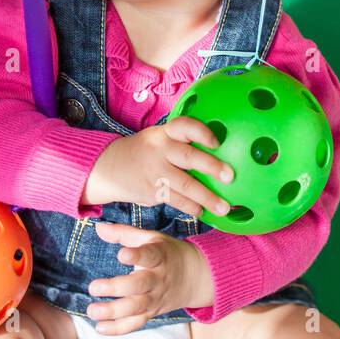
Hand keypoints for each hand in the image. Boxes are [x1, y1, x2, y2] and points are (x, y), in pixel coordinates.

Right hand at [82, 118, 233, 219]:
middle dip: (211, 167)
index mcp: (165, 133)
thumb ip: (181, 143)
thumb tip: (218, 154)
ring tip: (223, 207)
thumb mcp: (158, 137)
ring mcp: (155, 171)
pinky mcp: (151, 191)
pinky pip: (175, 200)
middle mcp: (160, 150)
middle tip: (230, 176)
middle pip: (189, 157)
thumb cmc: (145, 151)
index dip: (202, 133)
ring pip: (185, 185)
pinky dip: (191, 207)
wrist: (109, 167)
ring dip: (206, 197)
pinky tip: (201, 211)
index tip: (218, 143)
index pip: (185, 127)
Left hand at [86, 223, 213, 333]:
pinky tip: (100, 327)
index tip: (121, 254)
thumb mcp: (151, 238)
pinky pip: (135, 323)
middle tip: (93, 287)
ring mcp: (155, 298)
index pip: (149, 255)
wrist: (195, 276)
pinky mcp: (151, 312)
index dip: (136, 255)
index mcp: (159, 256)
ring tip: (92, 310)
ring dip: (113, 311)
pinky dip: (118, 328)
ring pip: (136, 308)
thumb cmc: (166, 253)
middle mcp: (158, 279)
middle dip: (116, 288)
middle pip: (140, 286)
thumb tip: (98, 227)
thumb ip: (124, 233)